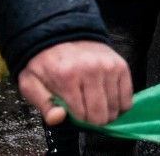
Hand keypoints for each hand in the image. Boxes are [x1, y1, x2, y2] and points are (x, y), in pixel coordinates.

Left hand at [17, 40, 131, 126]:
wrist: (64, 36)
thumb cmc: (46, 63)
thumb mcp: (31, 83)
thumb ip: (43, 104)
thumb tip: (58, 119)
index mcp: (67, 77)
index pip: (81, 115)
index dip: (78, 123)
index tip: (74, 118)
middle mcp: (92, 70)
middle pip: (100, 114)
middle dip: (93, 121)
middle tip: (86, 116)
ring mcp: (109, 67)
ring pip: (115, 107)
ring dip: (106, 113)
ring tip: (96, 108)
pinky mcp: (121, 66)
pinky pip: (128, 97)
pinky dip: (120, 105)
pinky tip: (109, 103)